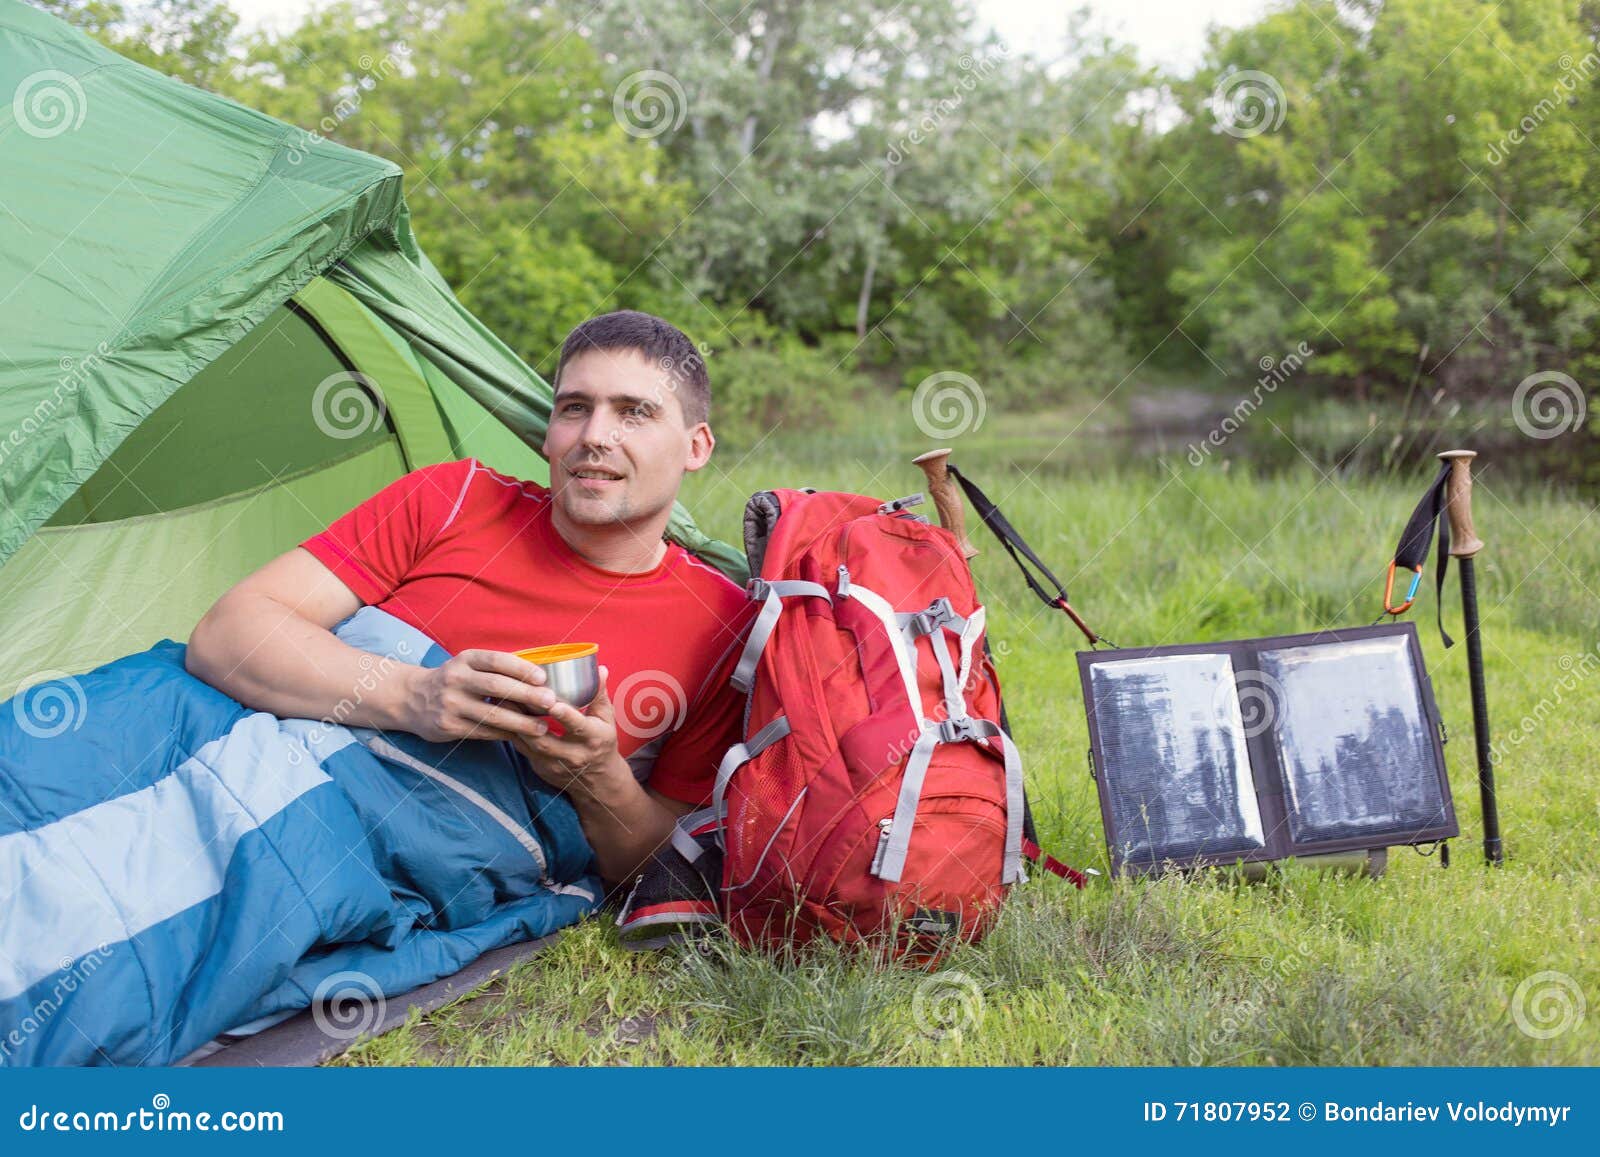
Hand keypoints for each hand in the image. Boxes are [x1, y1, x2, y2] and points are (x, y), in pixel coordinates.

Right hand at [398, 649, 556, 742]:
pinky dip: (505, 734)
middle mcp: (456, 679)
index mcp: (465, 660)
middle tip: (550, 702)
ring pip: (491, 714)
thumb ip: (497, 669)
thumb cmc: (454, 680)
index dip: (521, 668)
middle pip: (496, 687)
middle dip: (526, 695)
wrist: (411, 698)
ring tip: (542, 727)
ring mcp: (451, 704)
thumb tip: (540, 679)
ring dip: (520, 722)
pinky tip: (521, 736)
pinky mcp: (448, 726)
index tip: (543, 678)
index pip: (496, 660)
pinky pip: (483, 731)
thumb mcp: (468, 665)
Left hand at [512, 665, 626, 799]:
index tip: (553, 703)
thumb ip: (599, 694)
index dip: (565, 716)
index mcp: (593, 739)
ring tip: (504, 702)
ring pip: (530, 745)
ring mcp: (554, 765)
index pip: (578, 727)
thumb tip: (599, 668)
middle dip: (529, 720)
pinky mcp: (540, 768)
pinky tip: (502, 717)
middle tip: (515, 696)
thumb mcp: (606, 719)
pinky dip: (512, 733)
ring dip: (515, 725)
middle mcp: (573, 755)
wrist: (597, 780)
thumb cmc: (602, 742)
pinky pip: (522, 750)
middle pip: (546, 739)